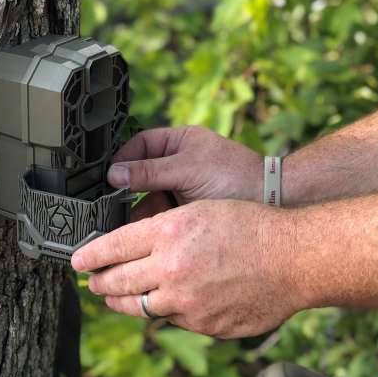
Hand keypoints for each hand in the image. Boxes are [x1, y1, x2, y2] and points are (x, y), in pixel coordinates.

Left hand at [71, 200, 307, 338]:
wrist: (294, 258)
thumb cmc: (251, 226)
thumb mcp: (199, 210)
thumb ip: (162, 229)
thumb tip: (132, 246)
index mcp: (167, 233)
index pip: (112, 246)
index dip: (89, 255)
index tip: (76, 260)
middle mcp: (171, 268)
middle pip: (117, 280)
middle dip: (98, 281)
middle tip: (90, 280)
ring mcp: (186, 301)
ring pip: (138, 306)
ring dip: (121, 301)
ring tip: (112, 296)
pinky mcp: (202, 324)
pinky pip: (171, 319)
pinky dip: (162, 311)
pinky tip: (160, 304)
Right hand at [108, 126, 263, 219]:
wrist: (271, 205)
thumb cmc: (238, 177)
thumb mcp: (188, 170)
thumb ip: (149, 172)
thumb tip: (113, 173)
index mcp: (179, 142)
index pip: (139, 145)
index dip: (123, 158)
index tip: (108, 176)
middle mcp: (177, 164)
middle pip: (138, 174)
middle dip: (123, 189)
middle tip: (106, 203)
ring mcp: (180, 189)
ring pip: (145, 198)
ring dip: (132, 210)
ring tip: (117, 223)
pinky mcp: (184, 213)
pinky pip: (157, 217)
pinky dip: (146, 225)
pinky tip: (135, 234)